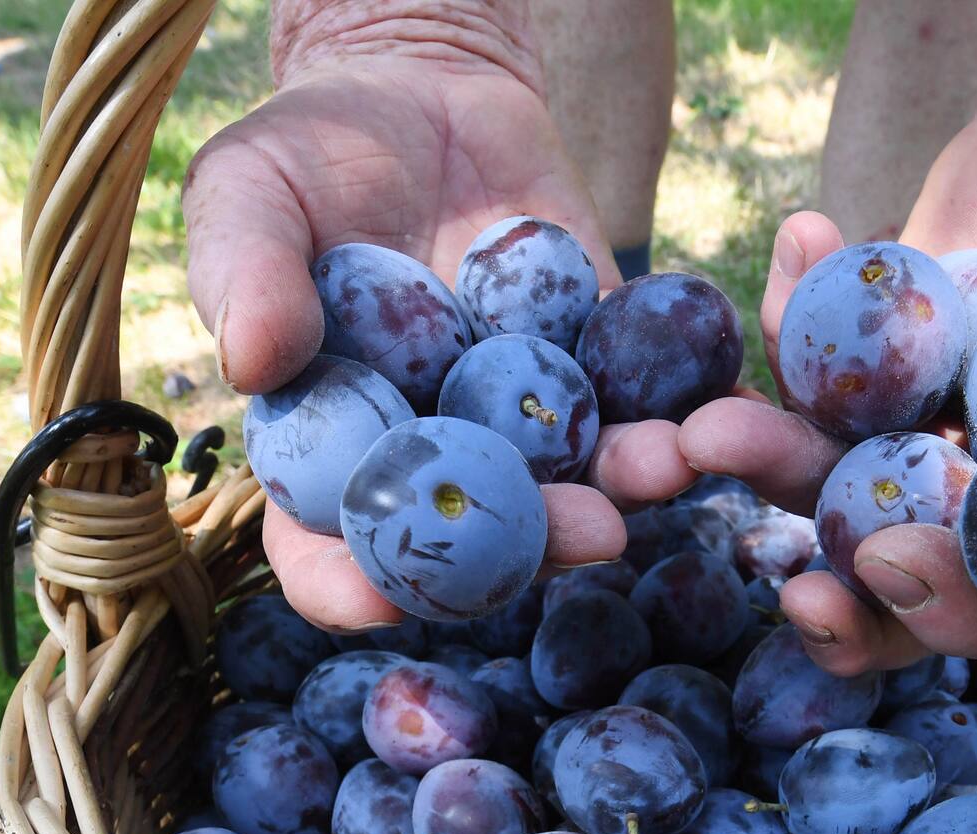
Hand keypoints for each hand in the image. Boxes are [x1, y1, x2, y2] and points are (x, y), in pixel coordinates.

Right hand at [183, 5, 665, 629]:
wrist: (416, 89)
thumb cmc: (303, 156)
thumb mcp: (247, 193)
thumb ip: (246, 274)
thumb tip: (252, 361)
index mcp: (328, 452)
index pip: (322, 550)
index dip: (346, 584)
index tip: (377, 600)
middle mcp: (430, 459)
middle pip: (473, 540)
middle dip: (534, 548)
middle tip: (588, 535)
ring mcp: (517, 422)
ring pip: (571, 480)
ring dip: (625, 484)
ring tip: (668, 463)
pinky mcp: (592, 368)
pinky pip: (640, 400)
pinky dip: (684, 409)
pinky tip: (730, 409)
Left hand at [679, 23, 976, 673]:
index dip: (967, 609)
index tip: (894, 570)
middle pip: (919, 581)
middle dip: (847, 590)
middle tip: (788, 577)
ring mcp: (931, 436)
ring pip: (839, 490)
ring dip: (771, 471)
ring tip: (710, 432)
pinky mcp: (873, 368)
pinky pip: (811, 371)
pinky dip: (785, 322)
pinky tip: (798, 241)